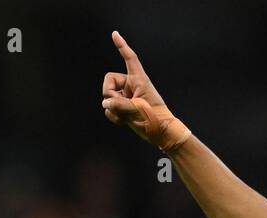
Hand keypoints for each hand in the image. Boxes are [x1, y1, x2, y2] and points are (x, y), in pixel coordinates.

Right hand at [101, 30, 189, 150]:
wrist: (161, 134)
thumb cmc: (155, 119)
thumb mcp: (137, 110)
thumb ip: (119, 105)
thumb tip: (105, 104)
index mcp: (139, 80)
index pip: (130, 59)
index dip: (122, 46)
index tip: (115, 34)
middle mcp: (131, 85)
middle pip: (109, 81)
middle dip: (109, 94)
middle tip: (118, 106)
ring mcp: (126, 96)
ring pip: (108, 97)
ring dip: (113, 109)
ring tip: (126, 117)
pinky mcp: (124, 107)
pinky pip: (110, 108)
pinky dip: (114, 116)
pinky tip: (124, 122)